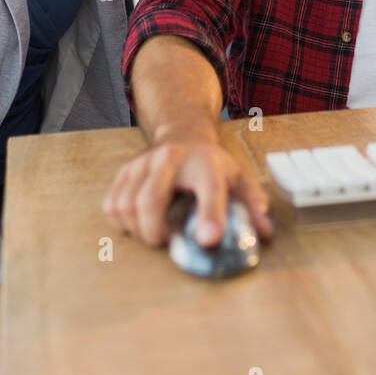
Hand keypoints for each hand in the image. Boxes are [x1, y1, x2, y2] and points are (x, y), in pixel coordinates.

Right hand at [102, 140, 273, 247]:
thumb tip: (264, 234)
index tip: (208, 240)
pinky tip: (138, 223)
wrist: (183, 132)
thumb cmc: (211, 164)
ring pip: (125, 206)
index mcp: (206, 163)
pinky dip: (122, 222)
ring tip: (155, 232)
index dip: (209, 216)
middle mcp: (171, 158)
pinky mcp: (125, 170)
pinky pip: (111, 204)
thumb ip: (252, 205)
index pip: (208, 189)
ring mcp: (143, 162)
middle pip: (150, 201)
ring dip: (138, 230)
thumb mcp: (238, 178)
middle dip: (154, 233)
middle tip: (165, 242)